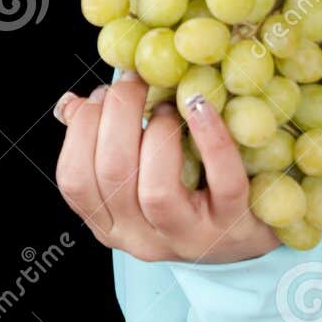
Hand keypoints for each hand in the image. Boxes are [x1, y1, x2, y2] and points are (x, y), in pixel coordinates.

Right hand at [54, 73, 281, 263]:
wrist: (249, 236)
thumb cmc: (187, 195)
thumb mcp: (139, 177)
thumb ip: (105, 142)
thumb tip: (72, 103)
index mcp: (110, 225)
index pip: (74, 180)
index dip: (82, 128)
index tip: (102, 94)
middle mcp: (142, 239)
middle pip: (112, 175)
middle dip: (118, 115)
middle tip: (136, 82)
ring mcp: (189, 236)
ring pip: (157, 189)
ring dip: (158, 132)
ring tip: (170, 105)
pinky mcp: (234, 226)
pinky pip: (223, 183)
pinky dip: (211, 139)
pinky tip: (202, 106)